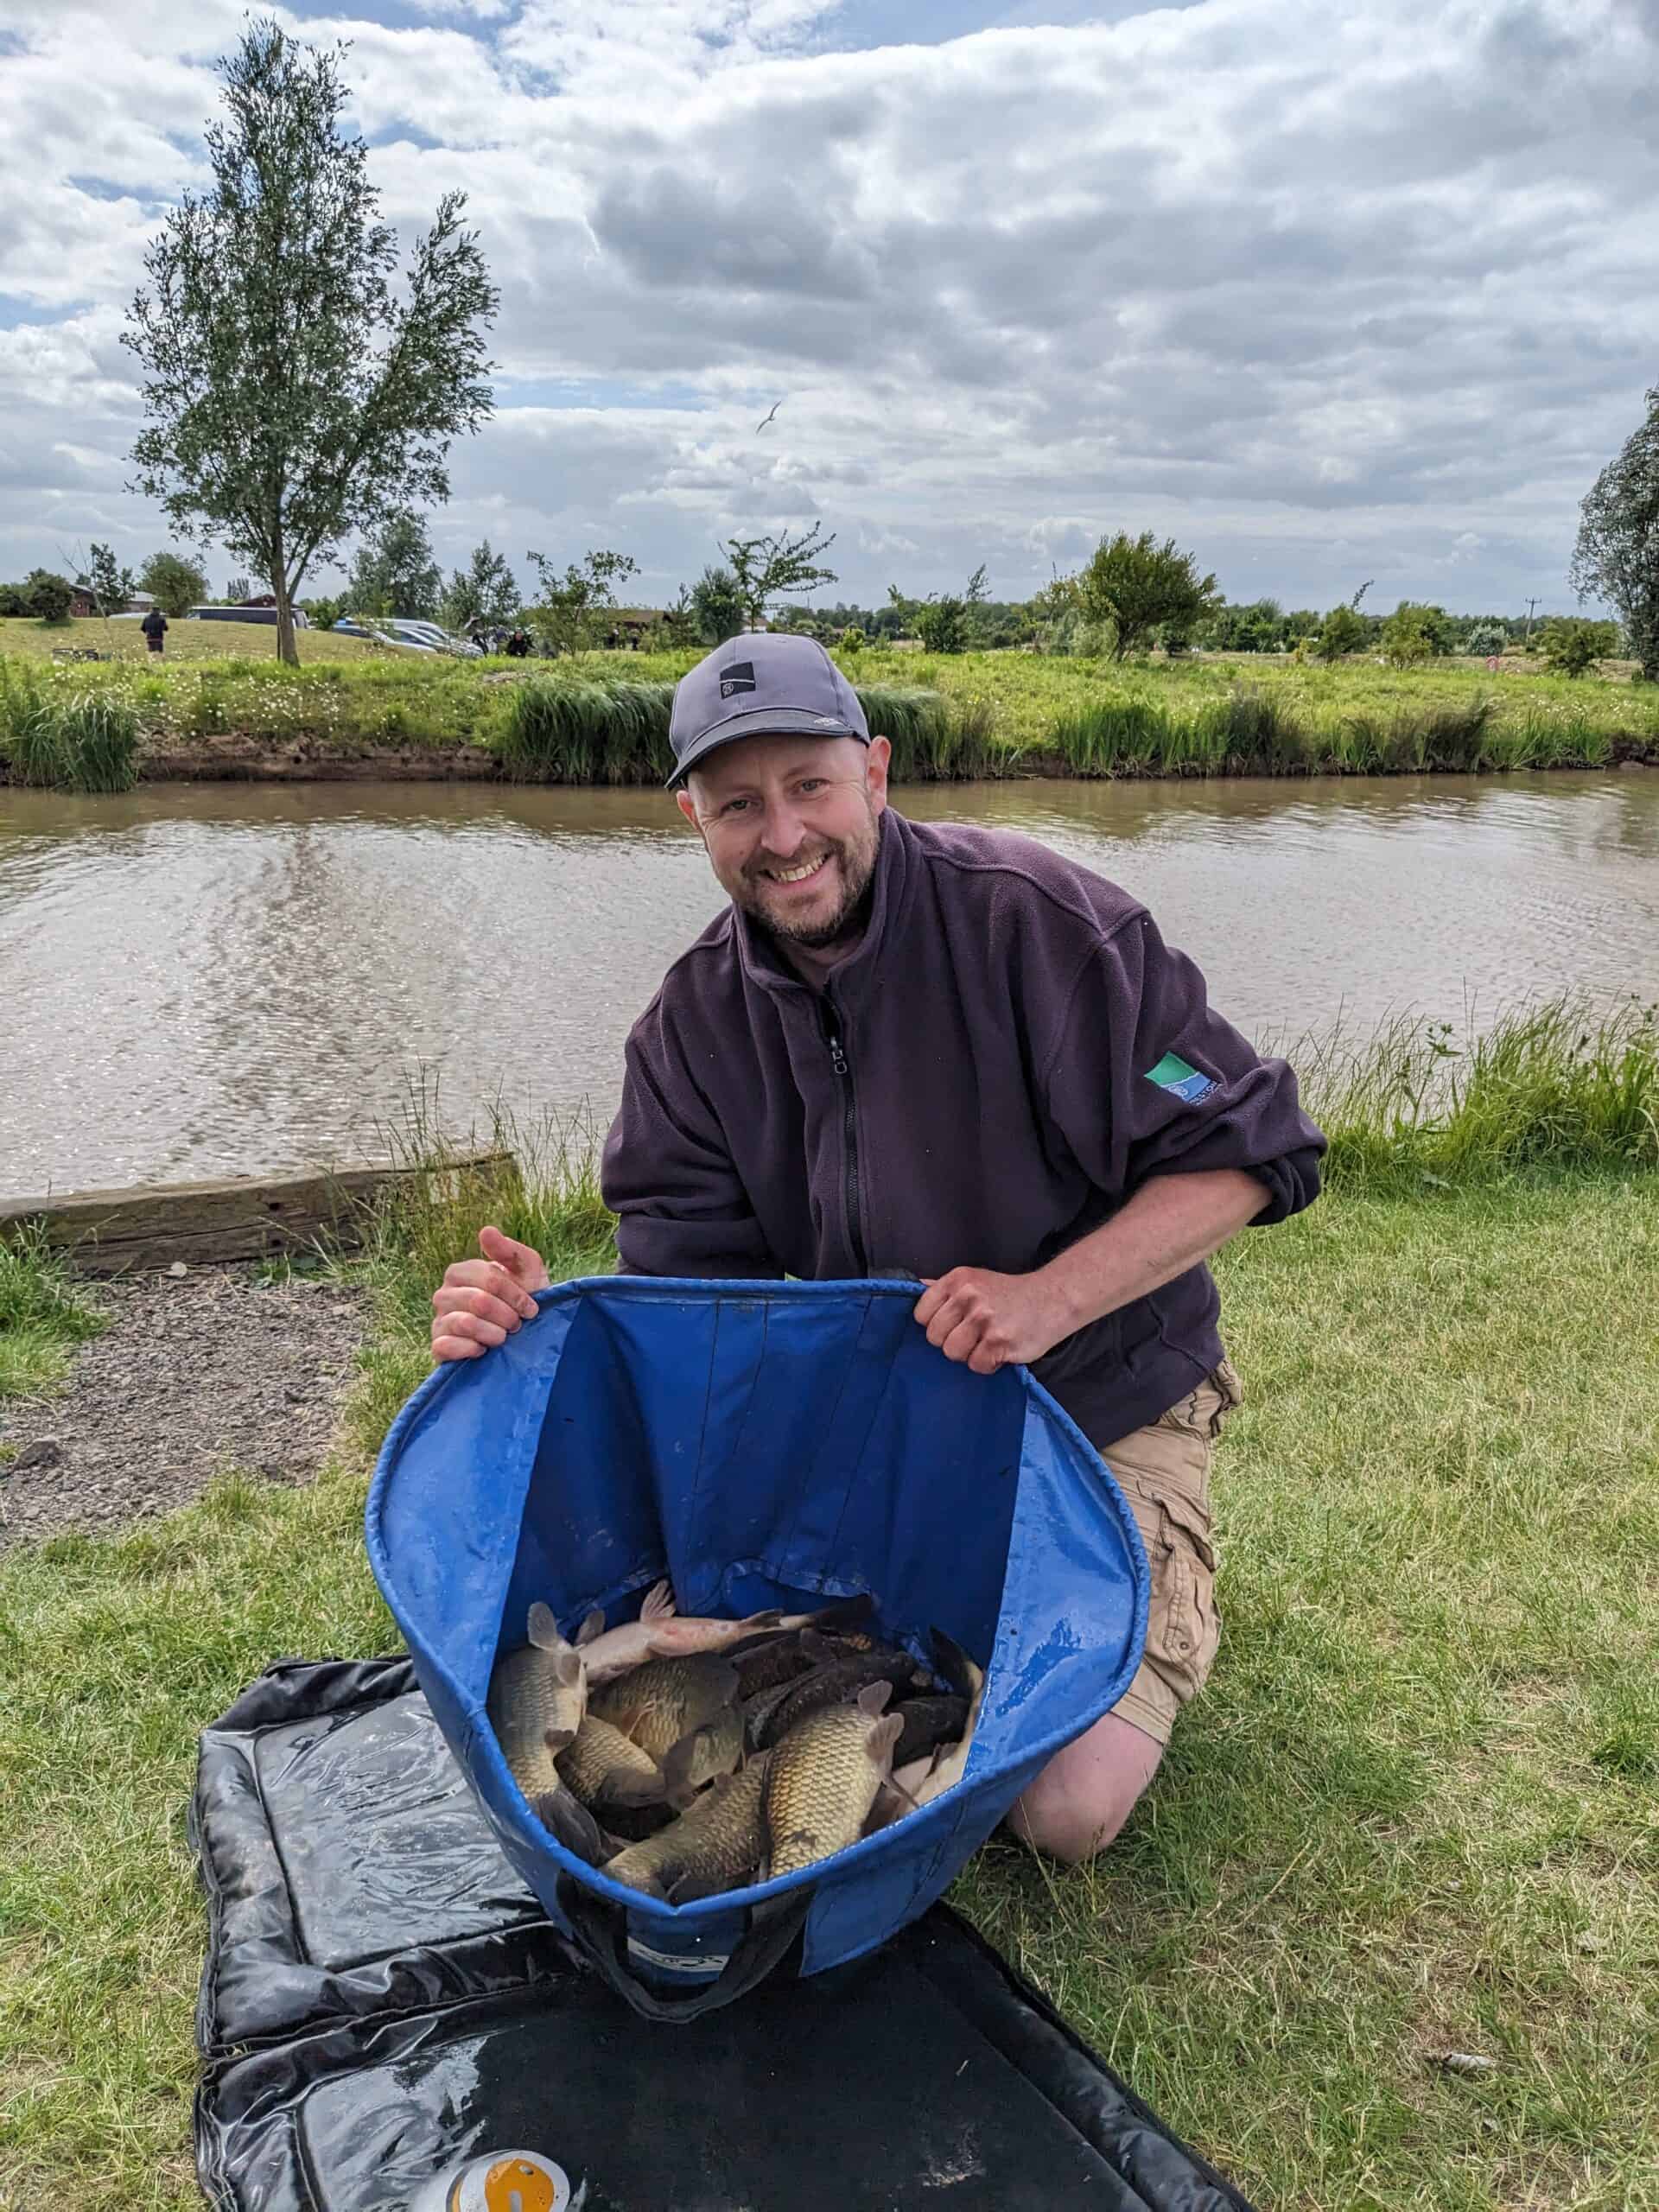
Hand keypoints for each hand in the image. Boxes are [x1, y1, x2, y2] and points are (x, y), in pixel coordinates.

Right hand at [430, 1225, 550, 1362]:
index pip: (489, 1278)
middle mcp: (443, 1294)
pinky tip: (483, 1350)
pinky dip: (473, 1349)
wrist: (523, 1340)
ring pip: (466, 1323)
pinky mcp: (438, 1347)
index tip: (531, 1308)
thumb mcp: (527, 1272)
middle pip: (479, 1301)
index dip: (516, 1295)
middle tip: (517, 1324)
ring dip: (494, 1334)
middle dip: (507, 1316)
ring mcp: (438, 1321)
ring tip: (503, 1337)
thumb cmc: (524, 1300)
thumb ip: (509, 1251)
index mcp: (460, 1272)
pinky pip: (448, 1346)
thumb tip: (486, 1230)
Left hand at [912, 1266, 1074, 1375]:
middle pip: (935, 1337)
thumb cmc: (1010, 1293)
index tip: (953, 1324)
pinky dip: (988, 1363)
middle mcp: (969, 1297)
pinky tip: (1000, 1350)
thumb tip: (913, 1287)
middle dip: (951, 1341)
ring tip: (986, 1342)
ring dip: (969, 1354)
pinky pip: (976, 1365)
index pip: (921, 1314)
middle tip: (973, 1334)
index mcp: (958, 1280)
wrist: (1053, 1299)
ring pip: (952, 1353)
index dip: (935, 1324)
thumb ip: (944, 1288)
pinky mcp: (1000, 1341)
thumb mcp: (975, 1280)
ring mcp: (985, 1319)